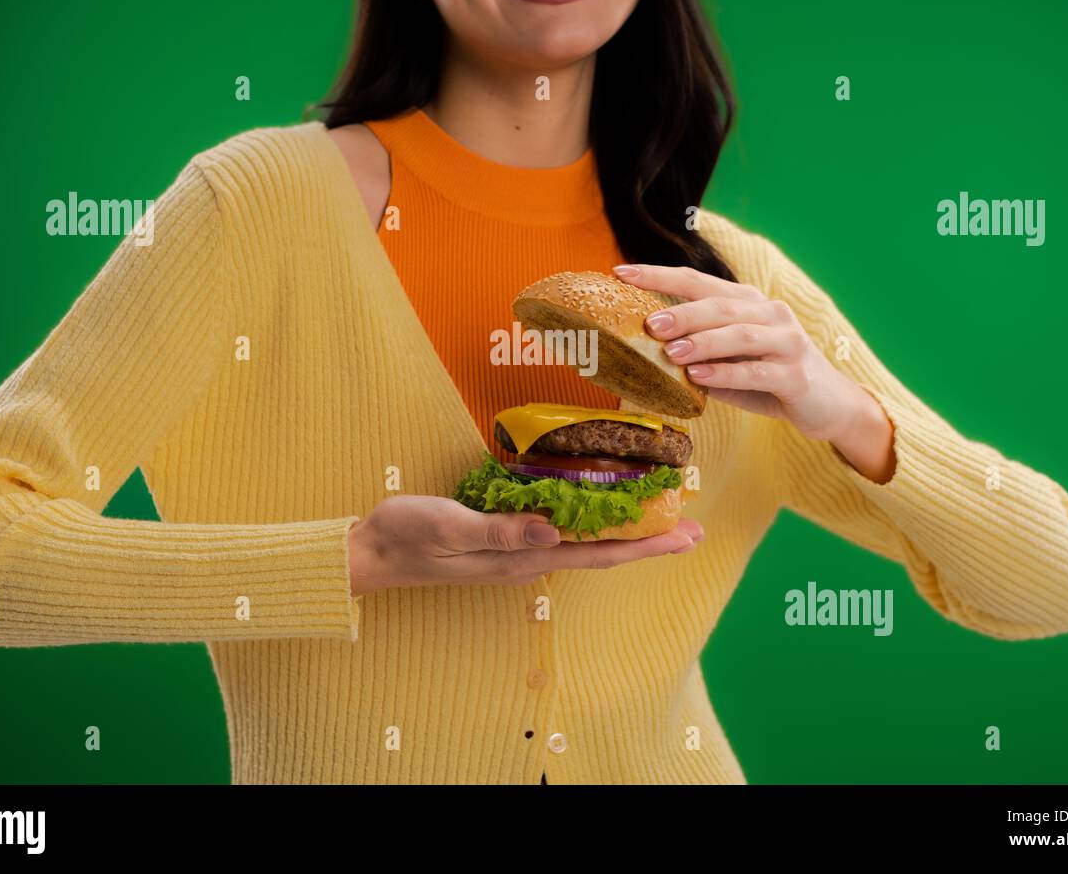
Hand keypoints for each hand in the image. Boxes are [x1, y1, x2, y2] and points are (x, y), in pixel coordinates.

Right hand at [347, 495, 704, 595]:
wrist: (373, 550)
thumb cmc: (407, 535)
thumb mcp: (450, 527)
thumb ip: (501, 532)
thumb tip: (553, 534)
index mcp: (522, 558)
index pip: (598, 554)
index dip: (645, 545)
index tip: (684, 536)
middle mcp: (529, 558)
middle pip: (604, 551)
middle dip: (651, 540)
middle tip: (694, 527)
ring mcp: (519, 550)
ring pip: (587, 541)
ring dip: (628, 531)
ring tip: (664, 517)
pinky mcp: (506, 538)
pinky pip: (563, 531)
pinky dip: (594, 520)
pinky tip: (602, 508)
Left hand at [611, 263, 894, 481]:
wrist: (828, 405)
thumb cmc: (768, 378)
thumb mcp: (730, 360)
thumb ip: (698, 350)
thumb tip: (644, 350)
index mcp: (748, 303)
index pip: (697, 281)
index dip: (659, 275)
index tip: (620, 272)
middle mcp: (769, 314)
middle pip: (720, 305)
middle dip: (682, 312)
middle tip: (648, 322)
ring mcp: (787, 342)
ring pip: (741, 336)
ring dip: (703, 342)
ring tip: (670, 352)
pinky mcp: (796, 375)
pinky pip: (758, 372)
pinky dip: (727, 374)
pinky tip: (700, 378)